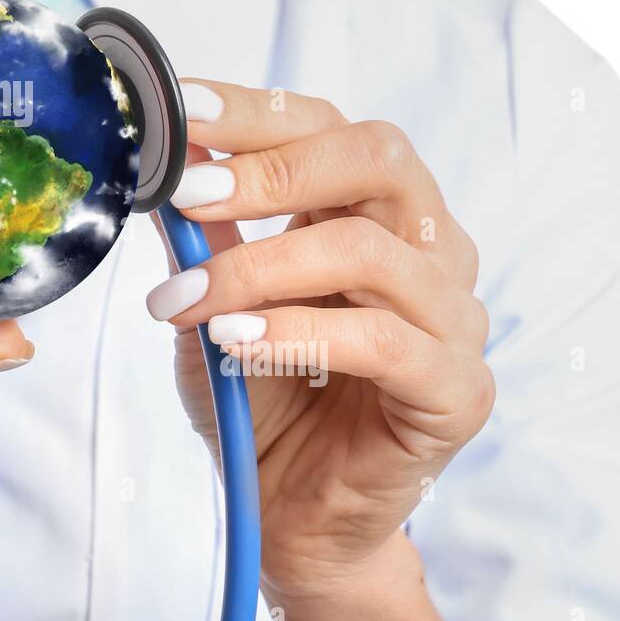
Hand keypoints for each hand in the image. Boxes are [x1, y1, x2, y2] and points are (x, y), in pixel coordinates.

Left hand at [146, 80, 493, 607]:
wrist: (290, 509)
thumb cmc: (258, 394)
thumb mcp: (213, 298)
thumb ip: (202, 233)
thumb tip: (161, 159)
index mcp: (370, 210)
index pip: (327, 128)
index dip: (254, 113)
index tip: (180, 111)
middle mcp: (426, 248)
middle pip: (376, 158)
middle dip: (270, 168)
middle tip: (187, 194)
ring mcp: (452, 317)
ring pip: (367, 250)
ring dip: (258, 267)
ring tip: (184, 297)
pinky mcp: (457, 390)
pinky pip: (384, 342)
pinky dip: (296, 333)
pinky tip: (234, 340)